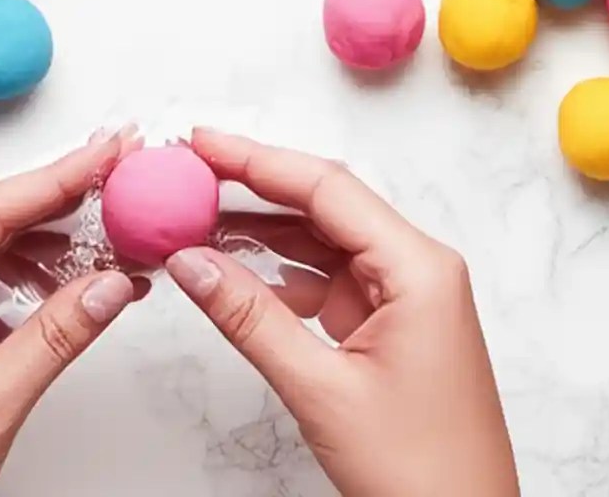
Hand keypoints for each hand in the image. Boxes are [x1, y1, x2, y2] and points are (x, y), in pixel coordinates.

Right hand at [165, 129, 518, 496]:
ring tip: (195, 218)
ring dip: (261, 233)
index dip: (257, 161)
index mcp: (418, 269)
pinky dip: (279, 276)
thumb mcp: (320, 389)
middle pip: (325, 206)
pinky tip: (234, 270)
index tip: (201, 144)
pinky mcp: (388, 327)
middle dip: (254, 188)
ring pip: (322, 243)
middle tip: (188, 174)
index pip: (326, 191)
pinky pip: (326, 282)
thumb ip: (250, 318)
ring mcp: (403, 298)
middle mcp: (417, 271)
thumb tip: (192, 261)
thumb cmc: (420, 470)